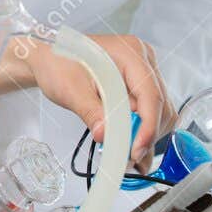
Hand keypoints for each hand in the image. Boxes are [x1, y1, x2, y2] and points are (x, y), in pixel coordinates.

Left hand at [0, 34, 170, 170]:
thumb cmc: (59, 64)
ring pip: (160, 111)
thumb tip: (106, 135)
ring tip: (127, 154)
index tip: (136, 151)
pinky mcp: (139, 85)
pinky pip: (150, 111)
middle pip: (160, 105)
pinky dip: (141, 129)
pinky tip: (127, 142)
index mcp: (129, 52)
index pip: (150, 94)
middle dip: (147, 135)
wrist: (51, 58)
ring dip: (146, 135)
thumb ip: (91, 112)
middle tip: (129, 159)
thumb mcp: (71, 89)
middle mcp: (143, 60)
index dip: (147, 126)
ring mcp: (143, 72)